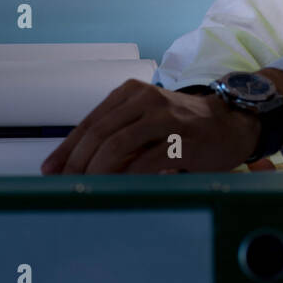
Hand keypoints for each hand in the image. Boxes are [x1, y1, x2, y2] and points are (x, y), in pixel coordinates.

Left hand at [40, 80, 258, 173]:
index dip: (67, 149)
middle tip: (67, 186)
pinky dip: (127, 177)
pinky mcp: (182, 139)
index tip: (51, 171)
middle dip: (78, 163)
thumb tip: (73, 166)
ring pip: (118, 145)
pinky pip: (146, 160)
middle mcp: (145, 100)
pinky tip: (118, 189)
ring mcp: (165, 117)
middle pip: (100, 133)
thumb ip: (116, 134)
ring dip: (98, 171)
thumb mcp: (145, 119)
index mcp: (130, 93)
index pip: (90, 122)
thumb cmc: (182, 125)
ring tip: (88, 190)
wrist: (230, 122)